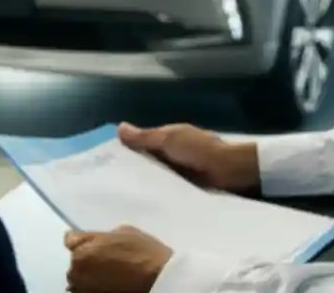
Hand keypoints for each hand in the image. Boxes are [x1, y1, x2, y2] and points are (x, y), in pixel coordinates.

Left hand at [65, 226, 171, 292]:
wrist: (158, 279)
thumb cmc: (143, 252)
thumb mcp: (122, 232)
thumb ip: (101, 236)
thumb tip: (95, 240)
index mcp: (81, 250)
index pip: (70, 239)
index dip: (83, 239)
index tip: (93, 241)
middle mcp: (77, 270)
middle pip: (75, 260)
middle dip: (86, 258)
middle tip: (105, 258)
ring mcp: (83, 288)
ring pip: (79, 279)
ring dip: (88, 275)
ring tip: (107, 273)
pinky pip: (86, 290)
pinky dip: (94, 286)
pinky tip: (108, 283)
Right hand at [118, 122, 259, 192]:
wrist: (231, 171)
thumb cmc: (199, 150)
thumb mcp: (169, 140)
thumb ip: (145, 138)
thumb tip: (119, 127)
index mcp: (167, 140)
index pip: (140, 145)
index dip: (124, 152)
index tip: (102, 164)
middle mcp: (170, 156)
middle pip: (146, 163)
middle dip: (130, 171)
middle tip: (106, 187)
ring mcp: (178, 174)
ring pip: (154, 179)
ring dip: (143, 185)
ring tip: (118, 200)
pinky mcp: (184, 190)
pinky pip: (165, 191)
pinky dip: (156, 195)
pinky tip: (141, 206)